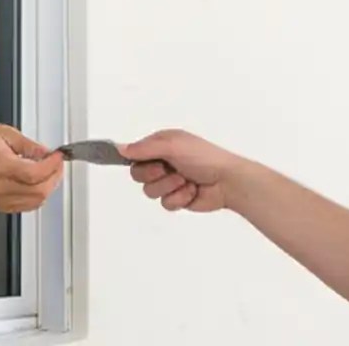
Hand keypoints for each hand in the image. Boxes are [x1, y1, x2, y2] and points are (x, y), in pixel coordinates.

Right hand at [0, 124, 63, 212]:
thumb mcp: (5, 133)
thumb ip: (29, 145)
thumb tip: (48, 153)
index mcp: (0, 165)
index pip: (35, 174)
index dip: (52, 166)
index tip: (58, 156)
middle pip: (38, 191)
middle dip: (54, 177)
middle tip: (57, 164)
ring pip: (35, 201)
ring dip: (48, 187)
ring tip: (49, 172)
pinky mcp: (0, 205)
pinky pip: (27, 206)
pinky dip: (38, 196)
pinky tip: (38, 183)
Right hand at [119, 129, 247, 212]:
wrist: (227, 181)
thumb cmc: (205, 157)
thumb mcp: (173, 145)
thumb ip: (145, 148)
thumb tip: (121, 148)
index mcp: (161, 145)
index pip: (135, 153)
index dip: (135, 159)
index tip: (136, 161)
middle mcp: (163, 162)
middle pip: (138, 175)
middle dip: (154, 174)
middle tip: (168, 169)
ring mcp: (170, 181)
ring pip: (150, 191)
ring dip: (169, 187)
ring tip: (185, 180)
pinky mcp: (177, 198)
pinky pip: (165, 204)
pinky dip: (179, 198)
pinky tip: (192, 191)